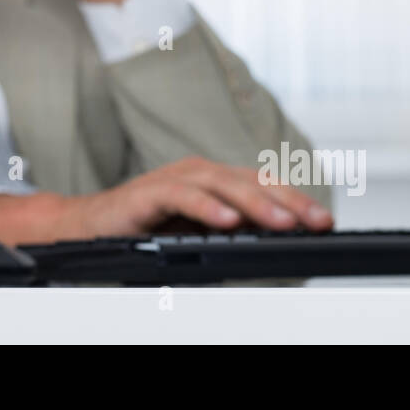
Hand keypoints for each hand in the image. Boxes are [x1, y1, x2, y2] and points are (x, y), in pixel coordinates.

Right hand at [0, 156, 333, 245]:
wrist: (86, 229)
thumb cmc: (142, 230)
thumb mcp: (194, 234)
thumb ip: (230, 230)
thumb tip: (274, 236)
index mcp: (211, 181)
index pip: (260, 185)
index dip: (293, 199)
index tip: (323, 221)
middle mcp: (195, 173)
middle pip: (248, 181)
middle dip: (286, 201)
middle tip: (314, 221)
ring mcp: (171, 180)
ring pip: (221, 185)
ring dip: (254, 204)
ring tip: (282, 223)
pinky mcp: (147, 193)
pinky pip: (182, 197)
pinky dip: (207, 208)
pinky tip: (228, 222)